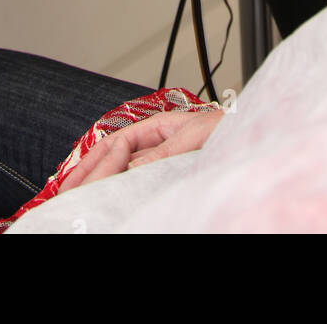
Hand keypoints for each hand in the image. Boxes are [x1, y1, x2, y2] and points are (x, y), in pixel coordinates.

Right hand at [56, 108, 223, 191]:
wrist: (258, 135)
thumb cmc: (232, 128)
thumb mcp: (195, 137)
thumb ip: (164, 151)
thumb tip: (133, 167)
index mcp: (162, 127)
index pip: (118, 141)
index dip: (95, 157)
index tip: (76, 174)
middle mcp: (161, 143)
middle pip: (118, 158)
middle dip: (93, 171)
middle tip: (69, 190)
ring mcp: (167, 159)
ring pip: (128, 172)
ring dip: (107, 182)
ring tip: (84, 196)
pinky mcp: (175, 174)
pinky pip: (144, 181)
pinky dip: (127, 189)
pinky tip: (117, 199)